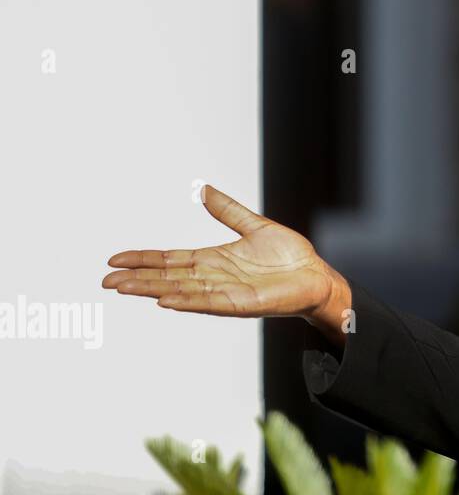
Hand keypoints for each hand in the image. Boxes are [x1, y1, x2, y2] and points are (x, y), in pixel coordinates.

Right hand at [102, 185, 339, 320]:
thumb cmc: (289, 256)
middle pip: (167, 277)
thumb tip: (205, 190)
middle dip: (137, 278)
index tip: (115, 259)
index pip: (170, 260)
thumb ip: (228, 210)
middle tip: (107, 280)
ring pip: (180, 291)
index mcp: (213, 260)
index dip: (143, 259)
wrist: (316, 275)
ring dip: (152, 289)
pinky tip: (165, 300)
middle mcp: (214, 277)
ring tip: (125, 288)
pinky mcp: (241, 304)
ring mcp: (225, 292)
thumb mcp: (254, 225)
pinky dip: (186, 301)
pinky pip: (208, 303)